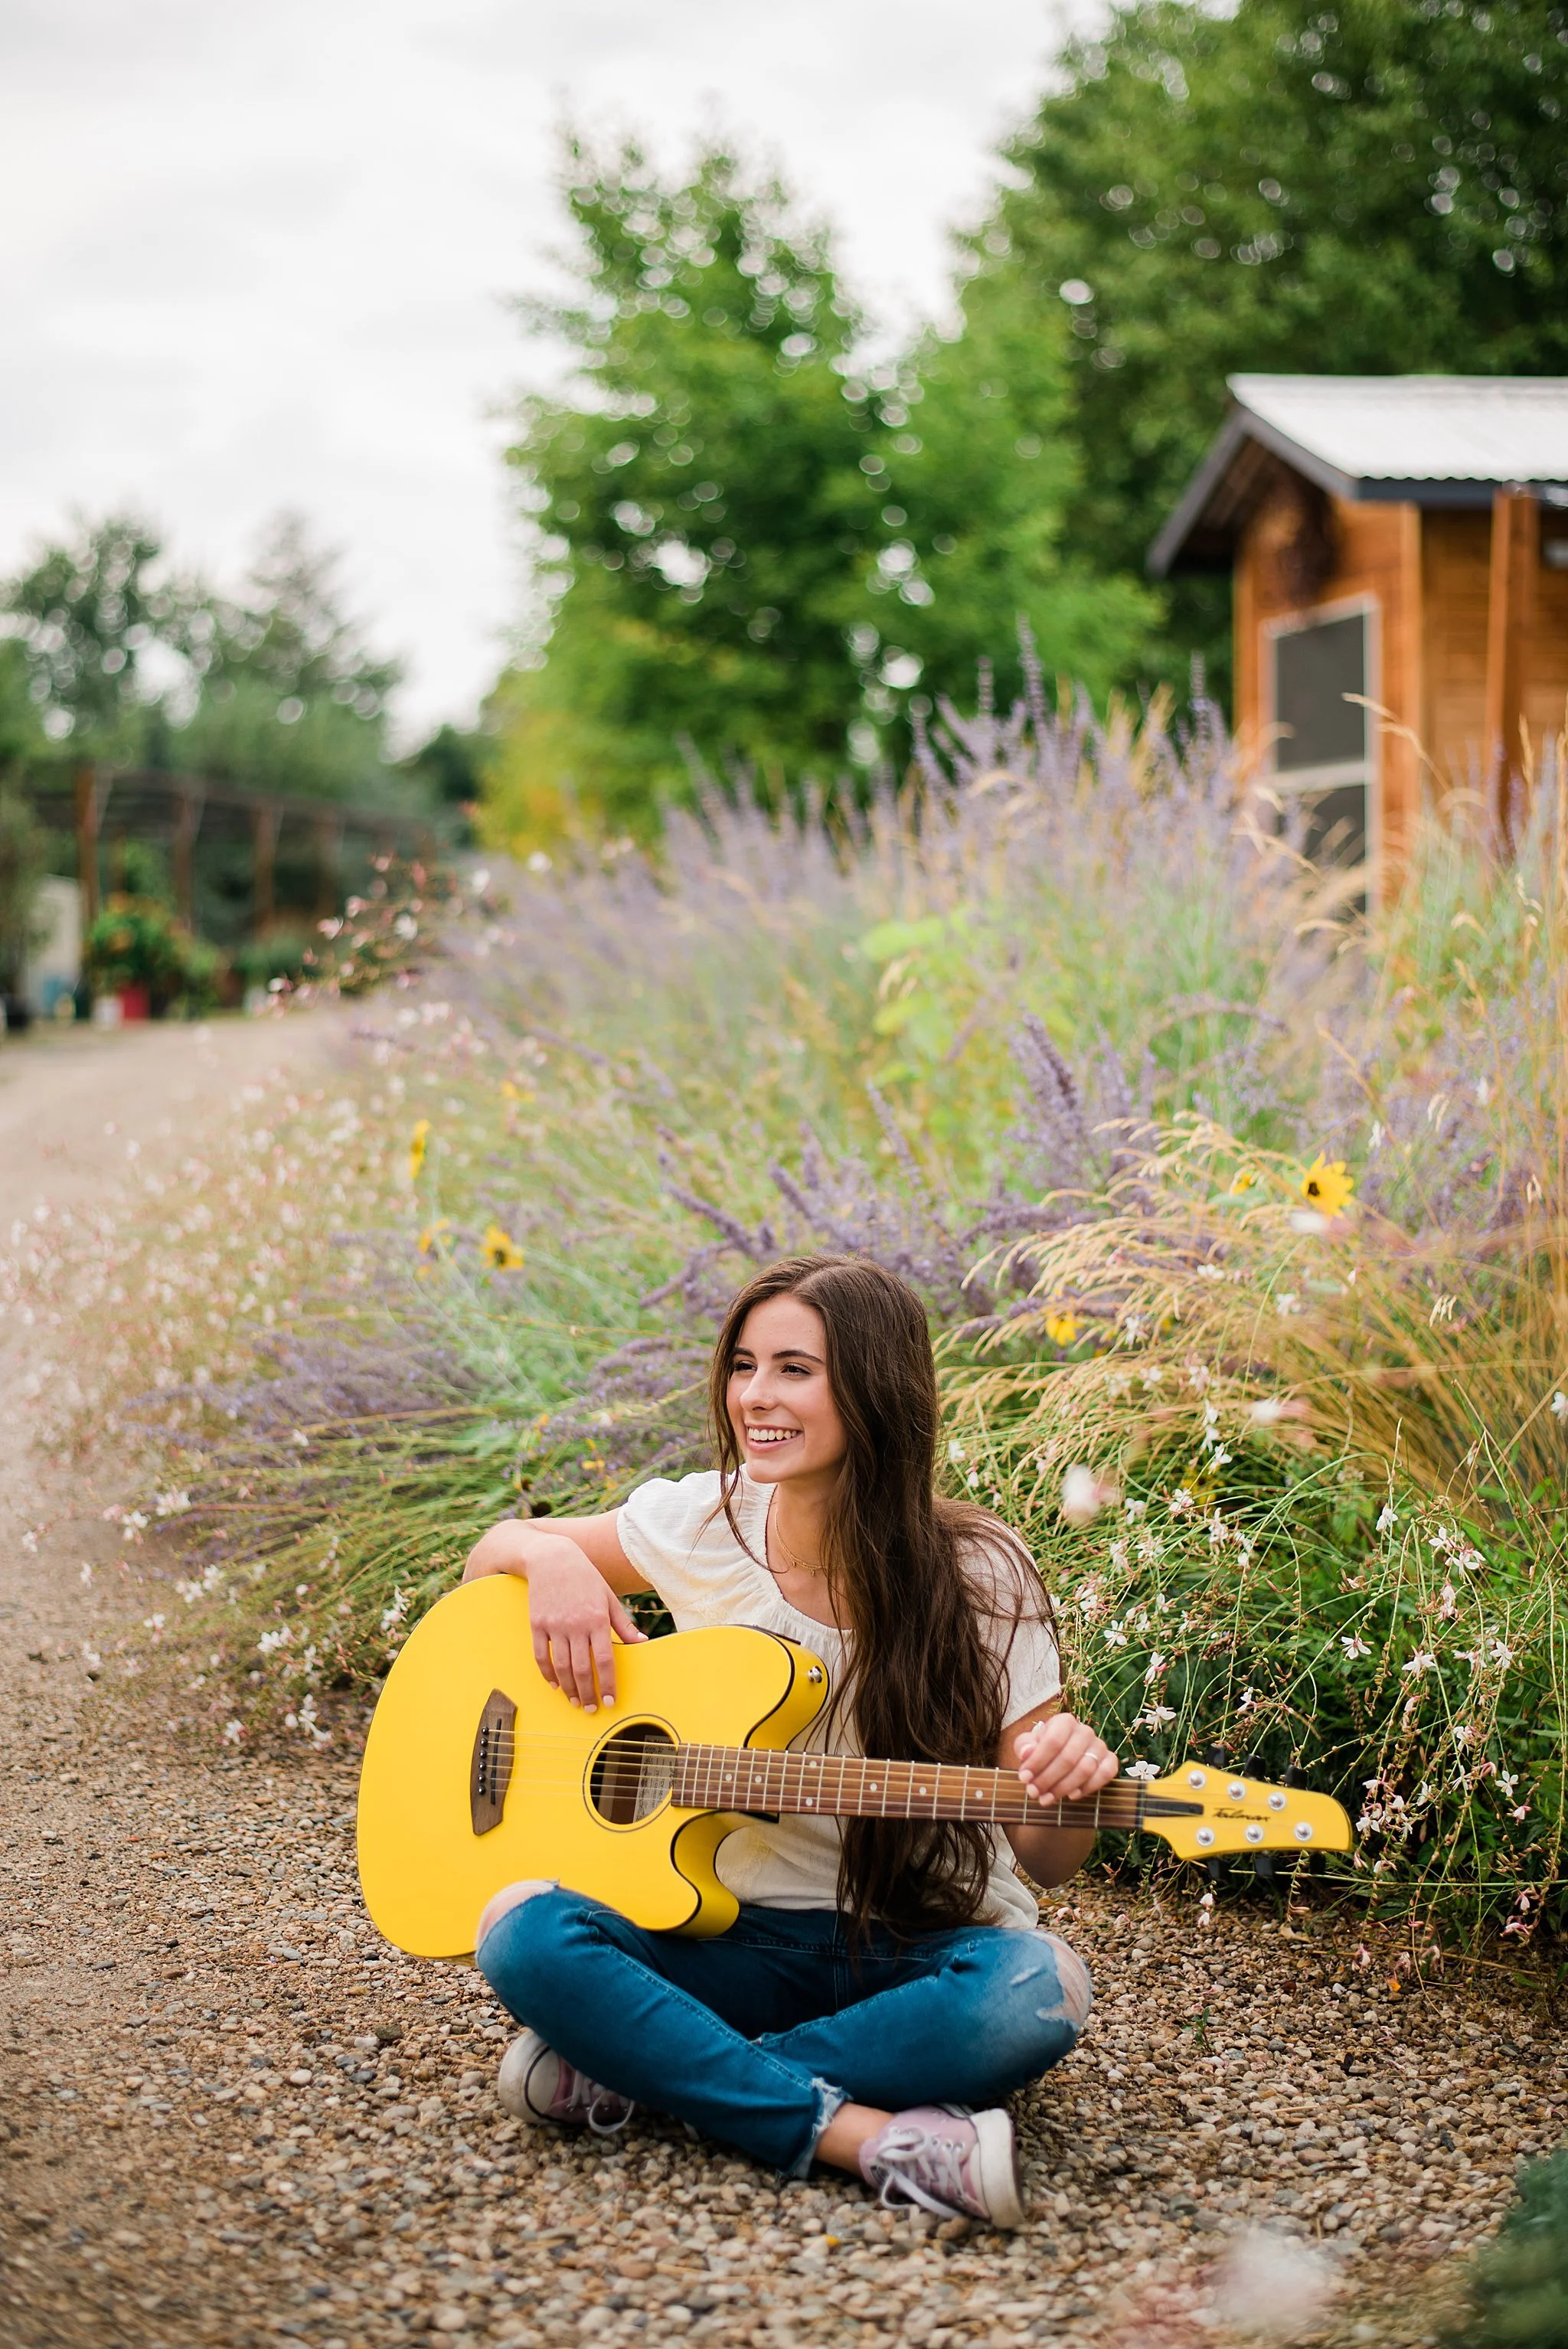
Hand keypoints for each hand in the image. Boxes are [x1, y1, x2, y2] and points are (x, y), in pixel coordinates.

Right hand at [462, 1523, 645, 1710]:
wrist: (552, 1558)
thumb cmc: (585, 1577)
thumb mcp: (608, 1597)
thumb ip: (623, 1623)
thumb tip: (641, 1643)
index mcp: (598, 1619)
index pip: (606, 1659)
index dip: (608, 1684)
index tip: (611, 1701)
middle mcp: (576, 1624)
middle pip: (583, 1668)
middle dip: (589, 1693)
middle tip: (593, 1709)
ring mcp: (555, 1625)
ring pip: (562, 1666)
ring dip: (569, 1689)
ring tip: (576, 1702)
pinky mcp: (537, 1624)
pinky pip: (542, 1656)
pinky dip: (548, 1674)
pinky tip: (555, 1685)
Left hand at [1015, 1713, 1118, 1808]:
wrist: (1061, 1755)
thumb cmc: (1043, 1749)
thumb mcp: (1028, 1744)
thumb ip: (1024, 1746)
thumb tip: (1026, 1753)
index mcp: (1064, 1722)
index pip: (1053, 1741)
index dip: (1037, 1762)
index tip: (1024, 1778)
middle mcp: (1085, 1731)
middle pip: (1068, 1758)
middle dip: (1048, 1779)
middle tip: (1034, 1793)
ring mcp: (1100, 1746)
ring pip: (1085, 1769)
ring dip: (1064, 1787)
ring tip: (1046, 1798)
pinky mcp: (1110, 1760)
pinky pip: (1105, 1774)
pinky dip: (1089, 1787)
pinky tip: (1072, 1795)